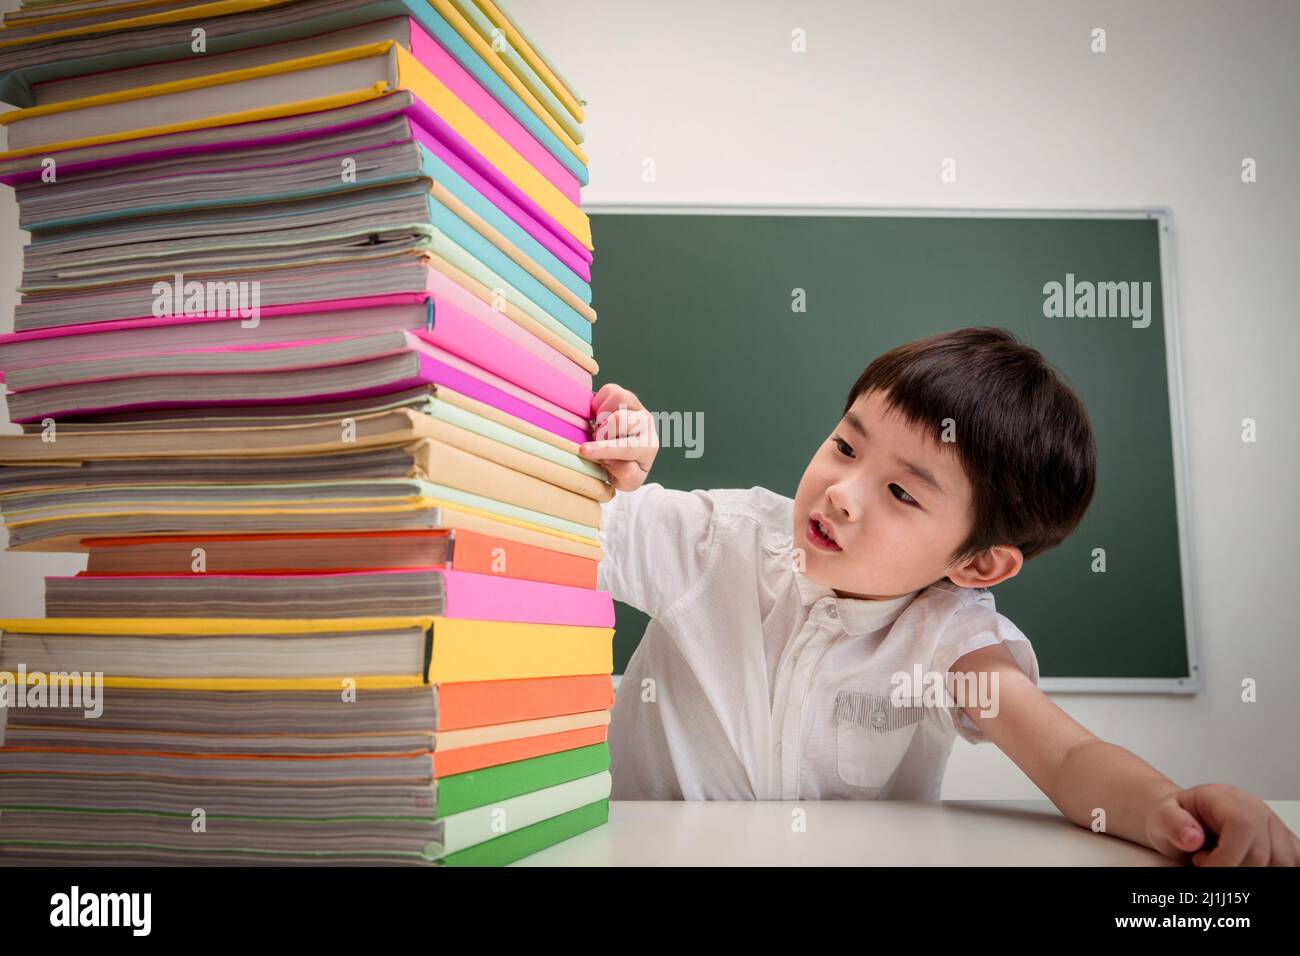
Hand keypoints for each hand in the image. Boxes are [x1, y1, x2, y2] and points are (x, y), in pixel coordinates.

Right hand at [578, 383, 658, 491]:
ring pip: (620, 398)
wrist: (628, 454)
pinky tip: (598, 416)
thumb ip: (625, 475)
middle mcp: (646, 424)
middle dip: (601, 432)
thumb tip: (614, 460)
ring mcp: (638, 407)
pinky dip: (599, 401)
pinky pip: (611, 390)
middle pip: (621, 419)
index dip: (604, 449)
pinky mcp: (627, 396)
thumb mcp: (627, 482)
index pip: (627, 447)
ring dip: (601, 414)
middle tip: (596, 441)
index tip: (584, 450)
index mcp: (648, 447)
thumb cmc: (625, 468)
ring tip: (599, 426)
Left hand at [1145, 783, 1299, 865]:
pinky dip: (1275, 869)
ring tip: (1225, 862)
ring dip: (1253, 870)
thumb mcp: (1161, 817)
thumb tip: (1192, 837)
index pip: (1243, 828)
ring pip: (1282, 861)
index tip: (1203, 865)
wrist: (1180, 819)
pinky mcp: (1282, 840)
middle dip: (1234, 867)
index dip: (1227, 857)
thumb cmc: (1173, 818)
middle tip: (1207, 862)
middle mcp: (1256, 808)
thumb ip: (1172, 824)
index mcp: (1226, 798)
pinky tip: (1248, 866)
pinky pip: (1294, 859)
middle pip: (1264, 852)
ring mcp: (1272, 824)